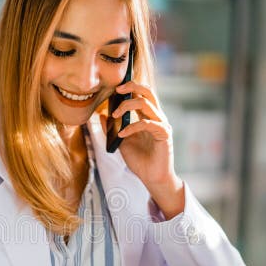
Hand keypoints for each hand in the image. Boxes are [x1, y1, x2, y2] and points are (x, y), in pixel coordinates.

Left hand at [102, 81, 184, 217]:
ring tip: (115, 114)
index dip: (131, 87)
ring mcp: (161, 125)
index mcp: (148, 117)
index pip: (142, 94)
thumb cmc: (140, 161)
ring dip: (128, 105)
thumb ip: (113, 129)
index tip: (115, 87)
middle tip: (117, 90)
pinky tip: (122, 134)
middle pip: (148, 93)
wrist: (152, 178)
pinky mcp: (164, 135)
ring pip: (147, 104)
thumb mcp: (121, 142)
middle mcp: (157, 118)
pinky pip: (148, 124)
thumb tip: (102, 115)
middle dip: (132, 87)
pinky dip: (132, 126)